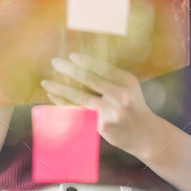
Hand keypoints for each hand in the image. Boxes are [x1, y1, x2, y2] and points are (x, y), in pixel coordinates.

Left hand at [41, 53, 158, 157]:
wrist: (143, 134)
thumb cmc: (132, 106)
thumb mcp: (128, 88)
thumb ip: (110, 78)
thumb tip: (79, 65)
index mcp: (127, 82)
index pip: (103, 68)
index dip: (86, 62)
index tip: (71, 56)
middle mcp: (121, 97)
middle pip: (90, 80)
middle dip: (70, 70)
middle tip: (55, 62)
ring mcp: (111, 113)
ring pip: (80, 98)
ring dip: (60, 89)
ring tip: (46, 83)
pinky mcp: (102, 126)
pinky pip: (79, 112)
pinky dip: (64, 104)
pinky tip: (53, 98)